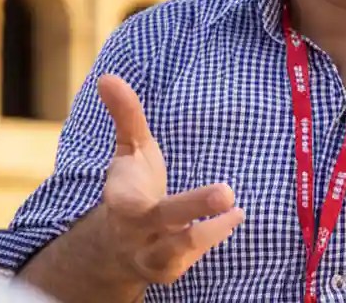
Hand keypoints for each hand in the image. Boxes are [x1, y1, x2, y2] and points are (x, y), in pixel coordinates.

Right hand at [97, 74, 244, 285]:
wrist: (114, 245)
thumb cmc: (130, 187)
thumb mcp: (129, 151)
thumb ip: (125, 115)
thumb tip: (107, 76)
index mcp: (121, 200)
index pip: (130, 192)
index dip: (140, 175)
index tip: (149, 163)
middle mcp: (134, 230)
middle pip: (165, 218)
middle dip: (194, 205)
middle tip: (228, 193)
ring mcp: (152, 254)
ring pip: (181, 248)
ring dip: (210, 232)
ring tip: (238, 210)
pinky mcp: (169, 270)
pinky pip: (192, 257)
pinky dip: (212, 238)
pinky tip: (232, 218)